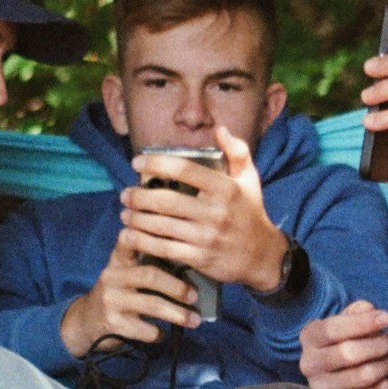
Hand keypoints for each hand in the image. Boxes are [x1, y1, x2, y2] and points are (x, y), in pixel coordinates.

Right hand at [59, 232, 199, 356]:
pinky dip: (159, 334)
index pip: (130, 240)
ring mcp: (111, 301)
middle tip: (194, 296)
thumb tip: (188, 259)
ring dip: (178, 314)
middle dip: (177, 287)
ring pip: (152, 305)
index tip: (173, 237)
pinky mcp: (114, 324)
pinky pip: (146, 330)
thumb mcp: (124, 273)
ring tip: (194, 321)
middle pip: (151, 275)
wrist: (86, 322)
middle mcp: (112, 277)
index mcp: (118, 260)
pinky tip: (164, 334)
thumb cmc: (118, 294)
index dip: (149, 235)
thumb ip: (145, 262)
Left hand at [118, 131, 289, 291]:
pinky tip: (130, 236)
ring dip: (137, 219)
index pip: (185, 170)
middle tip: (125, 193)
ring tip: (125, 213)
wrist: (262, 256)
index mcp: (226, 188)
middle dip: (139, 196)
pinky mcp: (200, 258)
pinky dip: (143, 242)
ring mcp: (207, 237)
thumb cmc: (250, 213)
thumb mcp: (250, 179)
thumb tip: (220, 130)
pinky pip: (164, 249)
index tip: (137, 162)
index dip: (157, 163)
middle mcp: (216, 212)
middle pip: (167, 201)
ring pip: (161, 225)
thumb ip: (237, 151)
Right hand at [300, 299, 387, 388]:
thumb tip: (369, 309)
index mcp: (309, 337)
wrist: (336, 375)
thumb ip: (358, 312)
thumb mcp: (348, 322)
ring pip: (363, 375)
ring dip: (384, 365)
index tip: (386, 318)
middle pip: (349, 353)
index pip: (333, 329)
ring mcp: (320, 388)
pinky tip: (385, 380)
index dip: (363, 323)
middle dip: (377, 345)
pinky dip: (382, 387)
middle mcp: (309, 363)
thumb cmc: (345, 342)